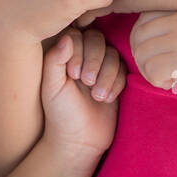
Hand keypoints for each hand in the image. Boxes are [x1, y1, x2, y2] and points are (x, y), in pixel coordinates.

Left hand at [41, 28, 126, 156]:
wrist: (79, 141)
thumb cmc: (61, 113)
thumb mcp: (52, 87)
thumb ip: (55, 60)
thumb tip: (68, 36)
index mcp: (65, 55)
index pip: (77, 35)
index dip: (78, 51)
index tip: (72, 75)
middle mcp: (84, 57)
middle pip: (98, 39)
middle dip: (95, 61)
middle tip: (87, 83)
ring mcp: (102, 67)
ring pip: (113, 54)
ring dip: (107, 75)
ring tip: (97, 97)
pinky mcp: (117, 80)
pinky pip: (125, 69)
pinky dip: (116, 84)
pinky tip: (106, 99)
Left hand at [129, 11, 176, 118]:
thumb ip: (173, 22)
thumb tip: (136, 31)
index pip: (144, 17)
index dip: (146, 41)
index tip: (164, 55)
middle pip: (138, 36)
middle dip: (146, 58)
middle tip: (167, 70)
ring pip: (141, 54)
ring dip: (152, 72)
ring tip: (174, 76)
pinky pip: (151, 71)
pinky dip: (159, 82)